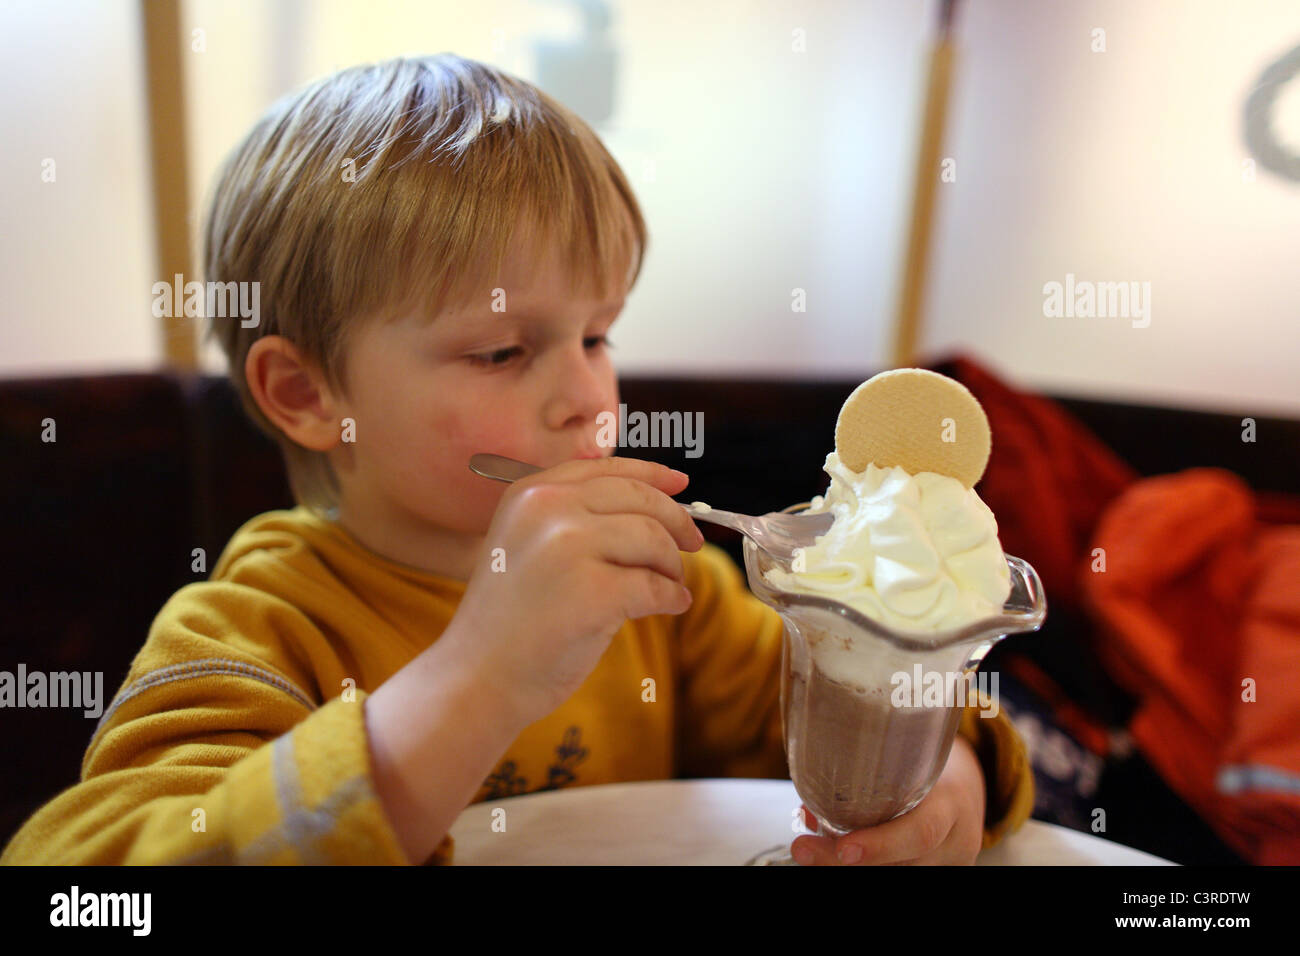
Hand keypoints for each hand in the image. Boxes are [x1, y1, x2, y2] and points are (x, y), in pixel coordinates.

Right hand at [447, 456, 704, 730]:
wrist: (477, 676)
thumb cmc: (509, 620)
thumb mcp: (528, 544)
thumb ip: (575, 518)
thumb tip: (654, 504)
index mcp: (530, 493)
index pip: (607, 469)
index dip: (652, 475)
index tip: (682, 484)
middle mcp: (547, 508)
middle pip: (639, 499)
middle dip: (675, 522)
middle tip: (692, 545)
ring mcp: (568, 546)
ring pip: (653, 540)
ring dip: (672, 566)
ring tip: (670, 586)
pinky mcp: (591, 591)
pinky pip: (655, 586)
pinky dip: (671, 598)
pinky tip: (670, 607)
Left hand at [791, 735, 985, 864]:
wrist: (967, 790)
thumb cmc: (933, 768)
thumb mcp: (914, 761)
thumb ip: (869, 781)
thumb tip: (809, 810)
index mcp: (951, 803)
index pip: (922, 831)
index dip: (882, 845)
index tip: (844, 848)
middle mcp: (954, 840)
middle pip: (901, 864)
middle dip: (844, 861)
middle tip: (804, 849)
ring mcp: (949, 863)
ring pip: (895, 874)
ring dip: (845, 866)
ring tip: (809, 851)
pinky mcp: (937, 872)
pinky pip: (897, 872)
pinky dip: (864, 865)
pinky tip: (833, 856)